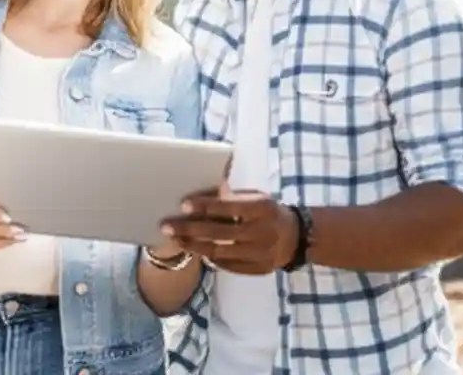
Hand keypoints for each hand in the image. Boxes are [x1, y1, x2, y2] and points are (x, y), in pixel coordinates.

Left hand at [162, 183, 299, 274]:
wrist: (296, 238)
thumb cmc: (268, 211)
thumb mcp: (256, 197)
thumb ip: (233, 197)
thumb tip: (203, 193)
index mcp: (263, 209)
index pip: (230, 207)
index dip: (206, 206)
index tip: (183, 204)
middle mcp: (262, 232)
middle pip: (220, 233)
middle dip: (190, 229)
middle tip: (166, 226)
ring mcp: (261, 254)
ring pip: (220, 252)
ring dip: (194, 246)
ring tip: (175, 240)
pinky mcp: (258, 269)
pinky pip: (227, 265)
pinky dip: (209, 258)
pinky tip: (194, 250)